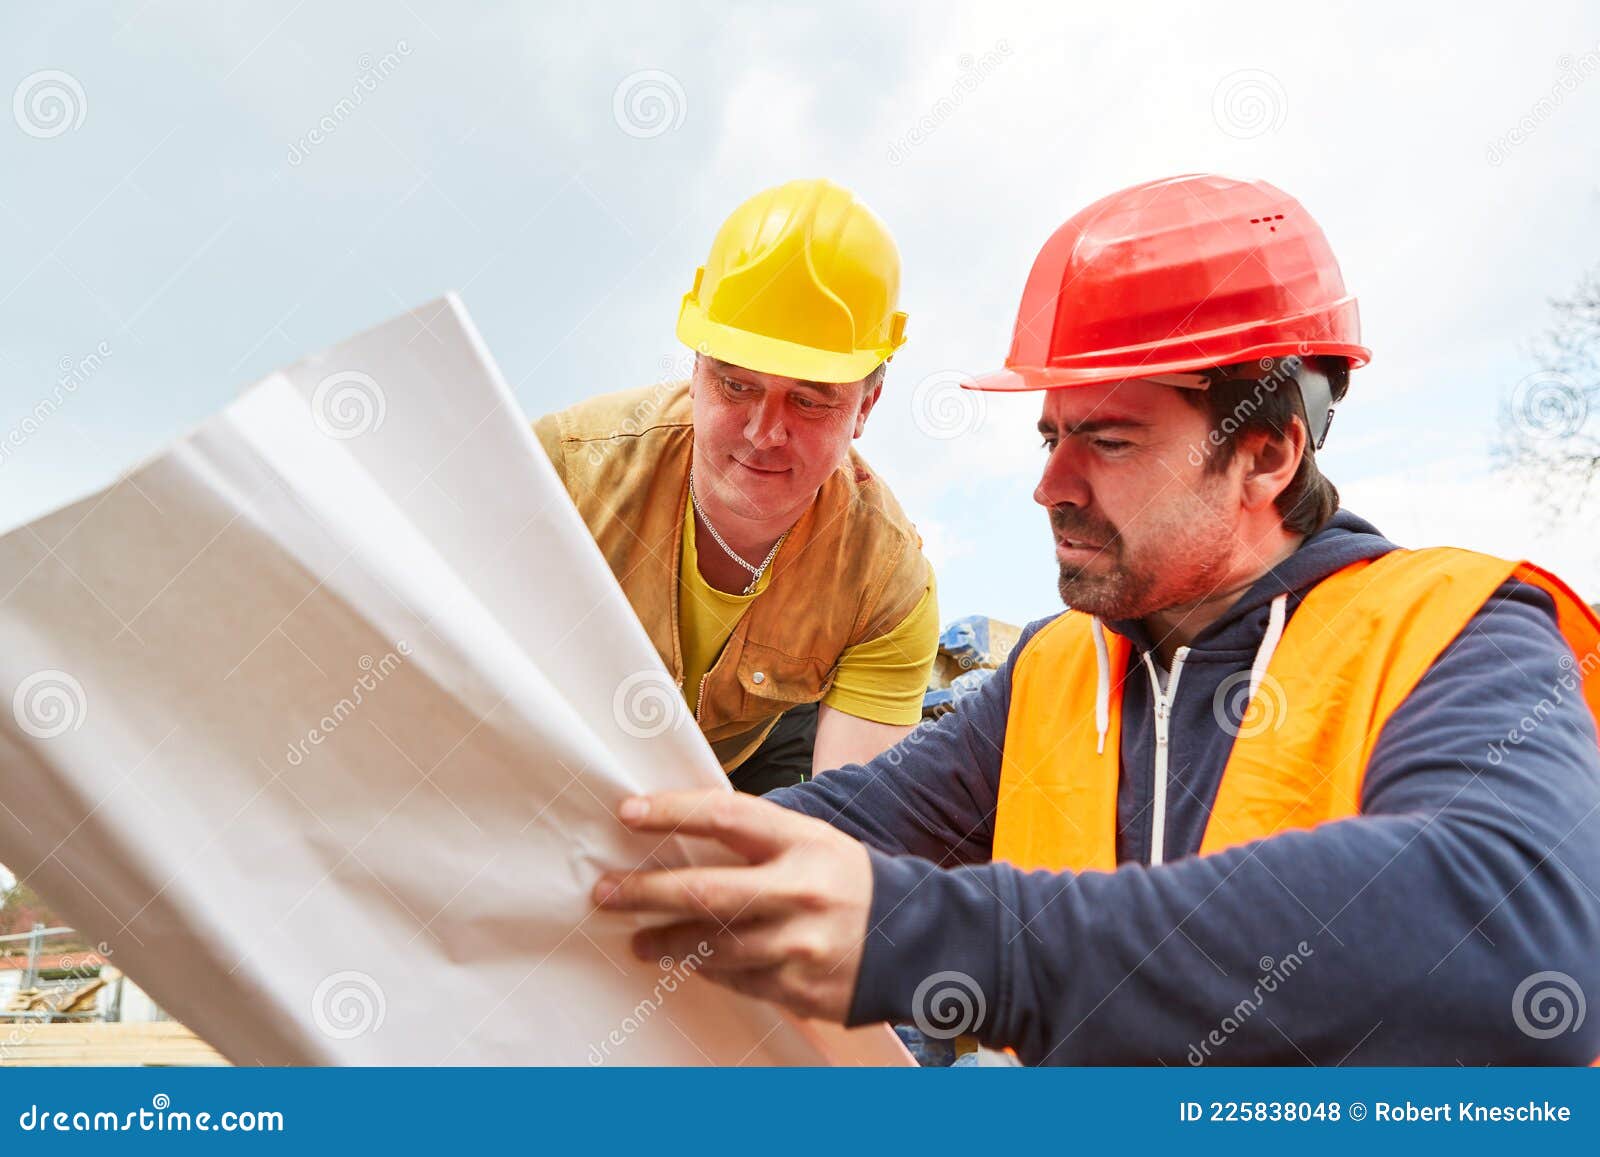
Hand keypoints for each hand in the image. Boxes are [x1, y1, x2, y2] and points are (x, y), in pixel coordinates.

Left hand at [591, 789, 872, 1022]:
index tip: (627, 812)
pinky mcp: (798, 987)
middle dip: (645, 892)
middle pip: (705, 892)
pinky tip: (686, 963)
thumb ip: (754, 839)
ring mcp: (799, 944)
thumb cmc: (846, 881)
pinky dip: (707, 970)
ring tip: (639, 940)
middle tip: (604, 891)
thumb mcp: (811, 842)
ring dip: (667, 942)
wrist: (915, 939)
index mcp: (801, 841)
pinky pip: (736, 980)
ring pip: (713, 946)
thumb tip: (677, 836)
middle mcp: (800, 891)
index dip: (672, 812)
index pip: (725, 817)